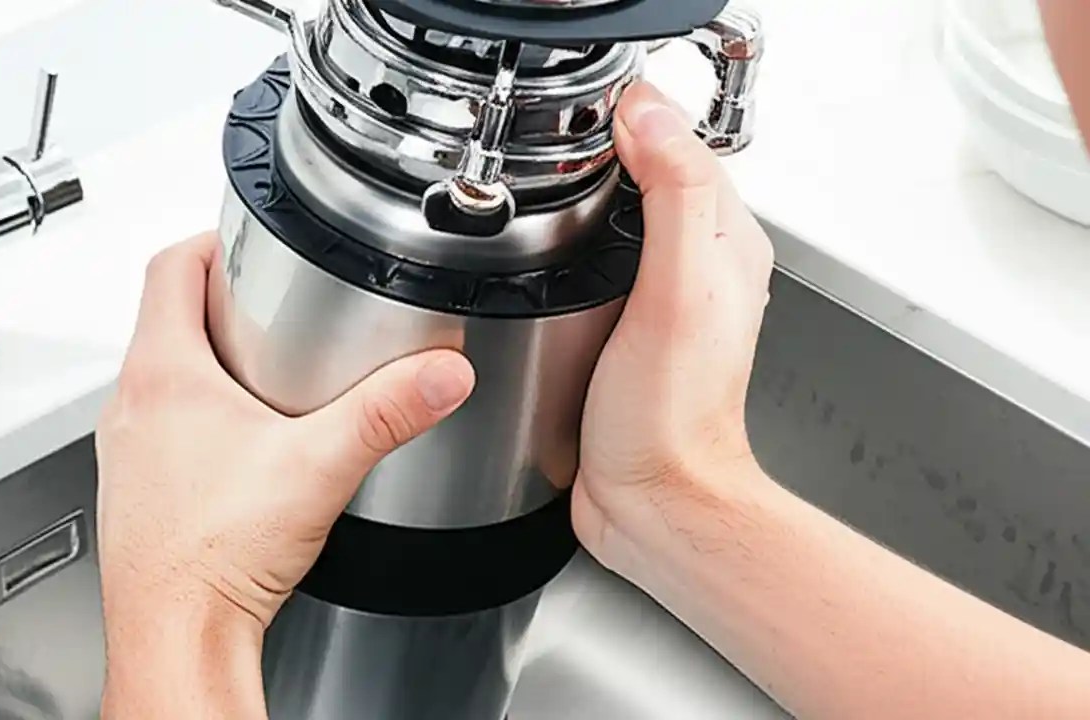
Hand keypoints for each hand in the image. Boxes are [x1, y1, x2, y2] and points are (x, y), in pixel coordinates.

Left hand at [96, 233, 475, 632]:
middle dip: (222, 301)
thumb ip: (388, 412)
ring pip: (161, 377)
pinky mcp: (138, 492)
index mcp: (163, 376)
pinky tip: (244, 452)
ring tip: (266, 373)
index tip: (247, 240)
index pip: (170, 268)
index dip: (211, 241)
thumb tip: (439, 375)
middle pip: (167, 318)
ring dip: (207, 362)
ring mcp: (127, 452)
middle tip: (276, 305)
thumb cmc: (213, 557)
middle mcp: (131, 408)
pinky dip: (198, 420)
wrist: (178, 636)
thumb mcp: (320, 466)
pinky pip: (161, 430)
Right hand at [572, 81, 774, 582]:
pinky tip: (547, 258)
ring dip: (587, 200)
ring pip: (624, 219)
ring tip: (547, 190)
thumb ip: (673, 197)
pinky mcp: (628, 329)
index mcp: (727, 245)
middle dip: (608, 153)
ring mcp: (664, 299)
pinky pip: (600, 265)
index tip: (584, 114)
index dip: (638, 119)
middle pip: (654, 177)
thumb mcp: (676, 293)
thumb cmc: (671, 416)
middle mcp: (702, 267)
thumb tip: (648, 117)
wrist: (653, 501)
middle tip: (556, 148)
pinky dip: (574, 249)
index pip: (686, 147)